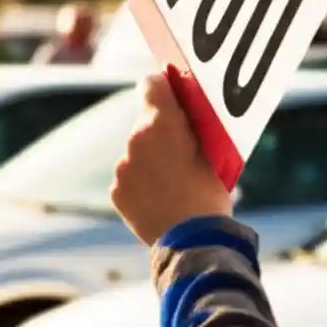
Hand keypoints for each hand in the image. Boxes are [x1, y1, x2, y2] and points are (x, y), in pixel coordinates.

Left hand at [110, 69, 230, 245]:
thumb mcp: (211, 154)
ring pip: (135, 153)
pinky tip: (159, 198)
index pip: (152, 84)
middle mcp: (135, 140)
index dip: (161, 87)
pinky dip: (140, 184)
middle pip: (144, 122)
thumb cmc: (209, 195)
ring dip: (148, 160)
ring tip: (172, 181)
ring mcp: (122, 167)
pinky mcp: (116, 191)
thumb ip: (192, 130)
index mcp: (161, 123)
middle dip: (159, 131)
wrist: (193, 241)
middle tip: (180, 148)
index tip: (168, 91)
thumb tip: (186, 115)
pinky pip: (128, 178)